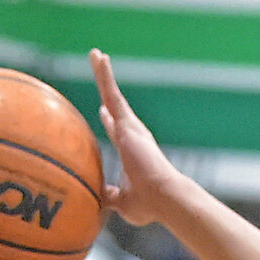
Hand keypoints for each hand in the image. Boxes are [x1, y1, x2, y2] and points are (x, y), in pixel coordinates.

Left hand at [90, 48, 180, 226]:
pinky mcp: (127, 122)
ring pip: (113, 94)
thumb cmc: (148, 204)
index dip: (110, 123)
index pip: (117, 133)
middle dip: (107, 89)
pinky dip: (105, 75)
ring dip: (104, 74)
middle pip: (116, 107)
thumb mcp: (123, 203)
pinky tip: (99, 58)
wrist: (163, 196)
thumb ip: (110, 198)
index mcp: (132, 152)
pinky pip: (112, 92)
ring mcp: (131, 127)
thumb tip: (99, 201)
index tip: (103, 113)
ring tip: (96, 54)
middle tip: (101, 69)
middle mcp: (133, 135)